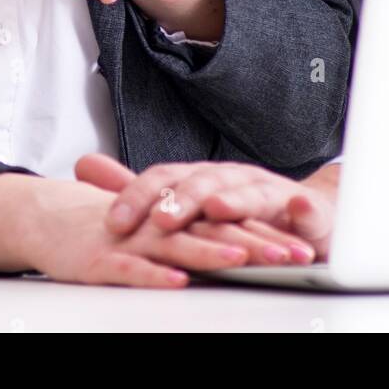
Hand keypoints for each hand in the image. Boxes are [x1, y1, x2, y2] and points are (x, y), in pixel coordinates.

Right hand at [0, 171, 269, 288]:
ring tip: (245, 258)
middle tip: (294, 254)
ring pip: (180, 244)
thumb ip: (197, 237)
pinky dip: (156, 274)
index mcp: (179, 218)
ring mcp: (134, 240)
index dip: (267, 234)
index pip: (230, 223)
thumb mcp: (161, 231)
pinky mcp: (104, 260)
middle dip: (258, 243)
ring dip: (214, 252)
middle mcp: (161, 225)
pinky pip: (134, 267)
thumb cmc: (110, 228)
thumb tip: (243, 247)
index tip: (304, 246)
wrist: (51, 219)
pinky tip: (179, 281)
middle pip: (216, 231)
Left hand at [76, 152, 338, 262]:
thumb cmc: (238, 209)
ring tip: (216, 208)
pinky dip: (302, 208)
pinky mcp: (305, 213)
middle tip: (160, 218)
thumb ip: (136, 189)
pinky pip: (305, 209)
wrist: (302, 213)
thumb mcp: (184, 201)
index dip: (140, 197)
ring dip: (235, 200)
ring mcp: (270, 193)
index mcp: (202, 178)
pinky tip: (296, 208)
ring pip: (251, 193)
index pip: (166, 180)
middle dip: (183, 200)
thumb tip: (83, 168)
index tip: (113, 220)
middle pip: (205, 183)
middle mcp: (233, 180)